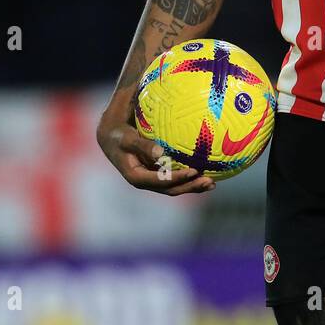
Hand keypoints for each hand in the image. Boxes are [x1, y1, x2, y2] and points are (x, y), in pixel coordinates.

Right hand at [97, 105, 214, 194]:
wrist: (112, 137)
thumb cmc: (119, 135)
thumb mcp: (127, 139)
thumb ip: (143, 146)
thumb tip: (161, 153)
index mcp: (137, 177)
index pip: (161, 181)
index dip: (178, 179)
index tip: (194, 171)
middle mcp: (146, 181)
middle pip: (172, 189)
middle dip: (191, 187)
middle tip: (209, 181)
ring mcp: (152, 179)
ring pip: (176, 186)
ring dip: (193, 186)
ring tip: (212, 182)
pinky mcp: (157, 173)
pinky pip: (176, 177)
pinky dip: (190, 176)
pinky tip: (206, 170)